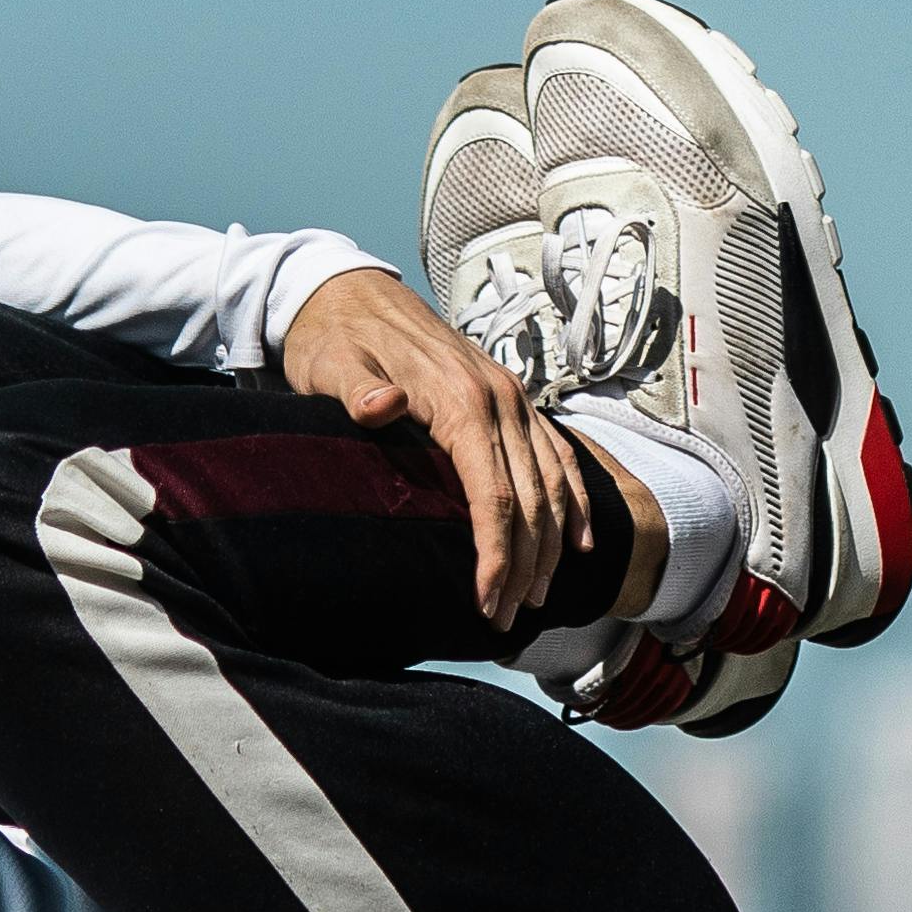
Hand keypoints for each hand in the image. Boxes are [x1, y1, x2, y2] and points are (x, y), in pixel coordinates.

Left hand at [279, 263, 597, 626]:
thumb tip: (380, 407)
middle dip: (523, 565)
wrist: (350, 293)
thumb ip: (358, 389)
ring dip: (551, 545)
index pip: (494, 495)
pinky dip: (573, 501)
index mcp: (461, 399)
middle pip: (530, 499)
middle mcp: (500, 399)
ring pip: (552, 483)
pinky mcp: (512, 399)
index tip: (487, 602)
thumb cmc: (336, 339)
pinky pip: (557, 455)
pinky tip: (577, 543)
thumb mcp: (333, 364)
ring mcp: (512, 398)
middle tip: (504, 618)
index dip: (496, 555)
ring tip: (534, 597)